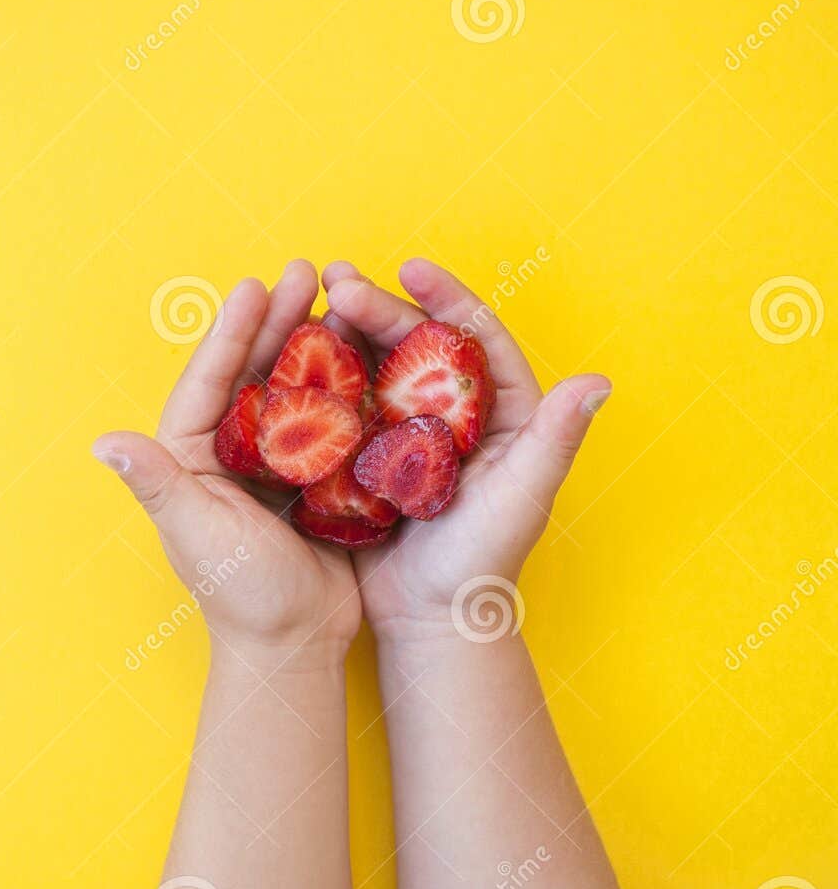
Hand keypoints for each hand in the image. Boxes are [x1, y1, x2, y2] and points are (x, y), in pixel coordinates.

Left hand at [93, 262, 361, 660]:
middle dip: (279, 321)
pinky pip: (330, 417)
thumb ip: (156, 483)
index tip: (254, 286)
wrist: (295, 646)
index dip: (230, 333)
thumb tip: (103, 442)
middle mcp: (229, 452)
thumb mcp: (197, 534)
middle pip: (254, 372)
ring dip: (316, 341)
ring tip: (344, 295)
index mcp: (190, 458)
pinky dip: (349, 382)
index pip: (209, 381)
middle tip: (307, 271)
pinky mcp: (313, 477)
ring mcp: (273, 463)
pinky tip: (374, 349)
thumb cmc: (241, 596)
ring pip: (295, 386)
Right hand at [320, 258, 610, 639]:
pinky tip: (291, 357)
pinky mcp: (367, 455)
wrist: (430, 620)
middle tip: (338, 283)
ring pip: (374, 366)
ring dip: (345, 331)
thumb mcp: (523, 497)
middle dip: (378, 306)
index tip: (409, 268)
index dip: (445, 297)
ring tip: (310, 302)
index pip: (474, 337)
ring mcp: (405, 432)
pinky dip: (320, 378)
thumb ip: (555, 438)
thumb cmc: (485, 562)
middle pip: (415, 344)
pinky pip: (343, 405)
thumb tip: (598, 382)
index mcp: (500, 412)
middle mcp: (451, 413)